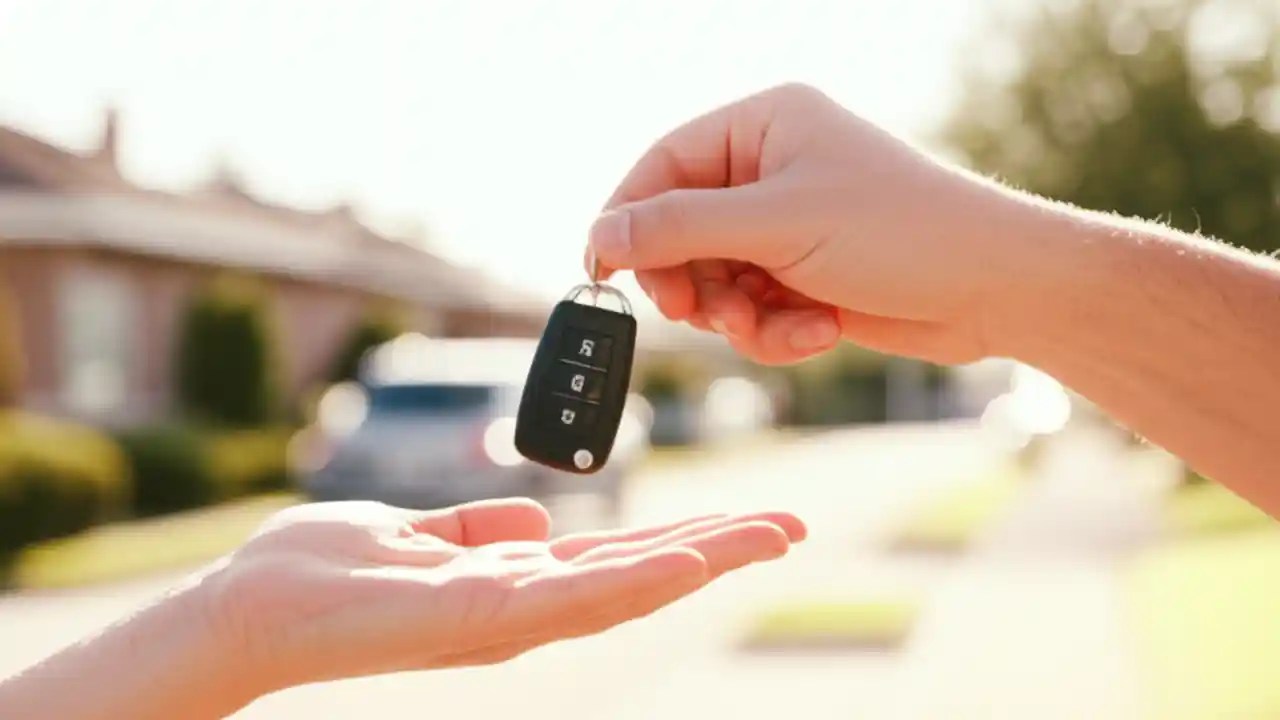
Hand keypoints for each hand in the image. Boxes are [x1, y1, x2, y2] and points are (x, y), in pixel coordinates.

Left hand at [204, 499, 805, 697]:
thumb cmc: (320, 571)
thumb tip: (534, 520)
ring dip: (699, 562)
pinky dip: (638, 579)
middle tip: (793, 526)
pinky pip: (572, 596)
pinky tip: (689, 559)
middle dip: (716, 552)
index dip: (682, 542)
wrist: (247, 608)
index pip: (615, 561)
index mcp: (510, 582)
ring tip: (768, 535)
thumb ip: (475, 527)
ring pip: (623, 587)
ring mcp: (505, 617)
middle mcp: (521, 607)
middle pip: (637, 575)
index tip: (745, 520)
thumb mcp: (414, 532)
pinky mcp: (478, 617)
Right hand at [587, 83, 1027, 364]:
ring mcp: (788, 225)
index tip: (604, 271)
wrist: (994, 289)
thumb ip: (680, 228)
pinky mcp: (805, 275)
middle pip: (681, 229)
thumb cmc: (901, 232)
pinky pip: (753, 309)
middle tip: (703, 311)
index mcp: (764, 125)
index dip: (629, 218)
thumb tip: (601, 235)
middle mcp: (771, 170)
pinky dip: (775, 330)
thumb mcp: (778, 223)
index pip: (663, 164)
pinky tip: (817, 330)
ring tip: (778, 321)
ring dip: (738, 314)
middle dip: (694, 281)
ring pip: (714, 280)